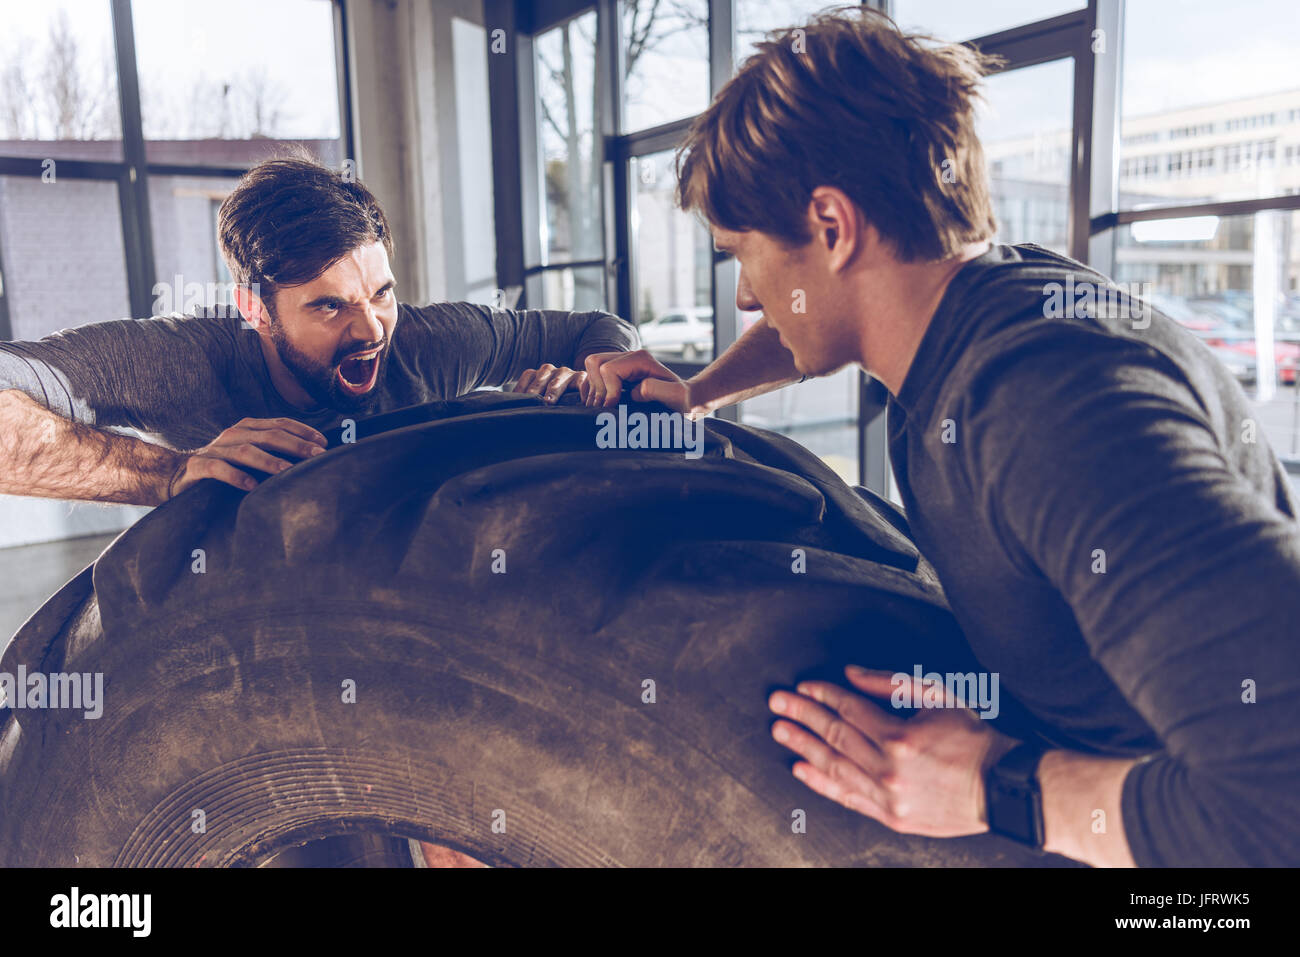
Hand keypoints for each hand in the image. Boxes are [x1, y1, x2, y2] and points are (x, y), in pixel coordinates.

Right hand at [167, 417, 328, 497]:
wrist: (179, 476)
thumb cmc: (225, 468)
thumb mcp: (250, 456)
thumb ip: (274, 452)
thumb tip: (312, 459)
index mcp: (247, 428)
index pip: (279, 424)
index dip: (303, 431)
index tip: (324, 443)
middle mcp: (232, 435)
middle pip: (268, 436)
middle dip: (296, 445)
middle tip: (318, 457)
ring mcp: (214, 449)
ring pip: (246, 451)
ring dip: (270, 461)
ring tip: (289, 471)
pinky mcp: (198, 466)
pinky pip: (218, 469)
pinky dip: (236, 476)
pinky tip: (252, 486)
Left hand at [510, 364, 587, 403]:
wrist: (577, 393)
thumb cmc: (553, 400)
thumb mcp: (539, 398)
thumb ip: (529, 402)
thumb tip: (516, 411)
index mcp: (537, 373)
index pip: (527, 377)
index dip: (522, 389)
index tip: (517, 400)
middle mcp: (550, 370)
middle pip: (541, 378)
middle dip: (535, 390)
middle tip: (532, 401)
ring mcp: (566, 373)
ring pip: (557, 380)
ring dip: (553, 391)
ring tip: (549, 402)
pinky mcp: (581, 377)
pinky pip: (580, 381)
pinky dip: (580, 389)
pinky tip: (579, 400)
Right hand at [581, 349, 691, 412]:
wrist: (688, 399)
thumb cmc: (684, 401)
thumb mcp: (676, 396)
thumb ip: (656, 389)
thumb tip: (636, 389)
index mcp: (641, 359)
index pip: (608, 369)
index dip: (608, 391)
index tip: (614, 407)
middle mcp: (630, 357)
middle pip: (594, 362)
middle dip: (597, 387)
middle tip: (607, 406)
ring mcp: (622, 363)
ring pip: (591, 366)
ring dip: (593, 388)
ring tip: (604, 407)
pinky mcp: (618, 372)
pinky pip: (594, 374)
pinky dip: (592, 388)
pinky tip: (601, 403)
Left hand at [768, 665, 1020, 837]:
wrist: (1001, 787)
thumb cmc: (973, 739)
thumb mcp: (938, 696)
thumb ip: (890, 683)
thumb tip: (850, 674)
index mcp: (900, 736)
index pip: (848, 709)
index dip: (822, 695)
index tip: (803, 687)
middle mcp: (888, 768)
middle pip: (834, 736)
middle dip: (802, 716)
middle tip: (778, 704)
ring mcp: (888, 795)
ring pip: (834, 768)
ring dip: (803, 747)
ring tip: (781, 732)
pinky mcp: (892, 816)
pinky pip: (848, 798)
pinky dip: (821, 783)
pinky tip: (802, 769)